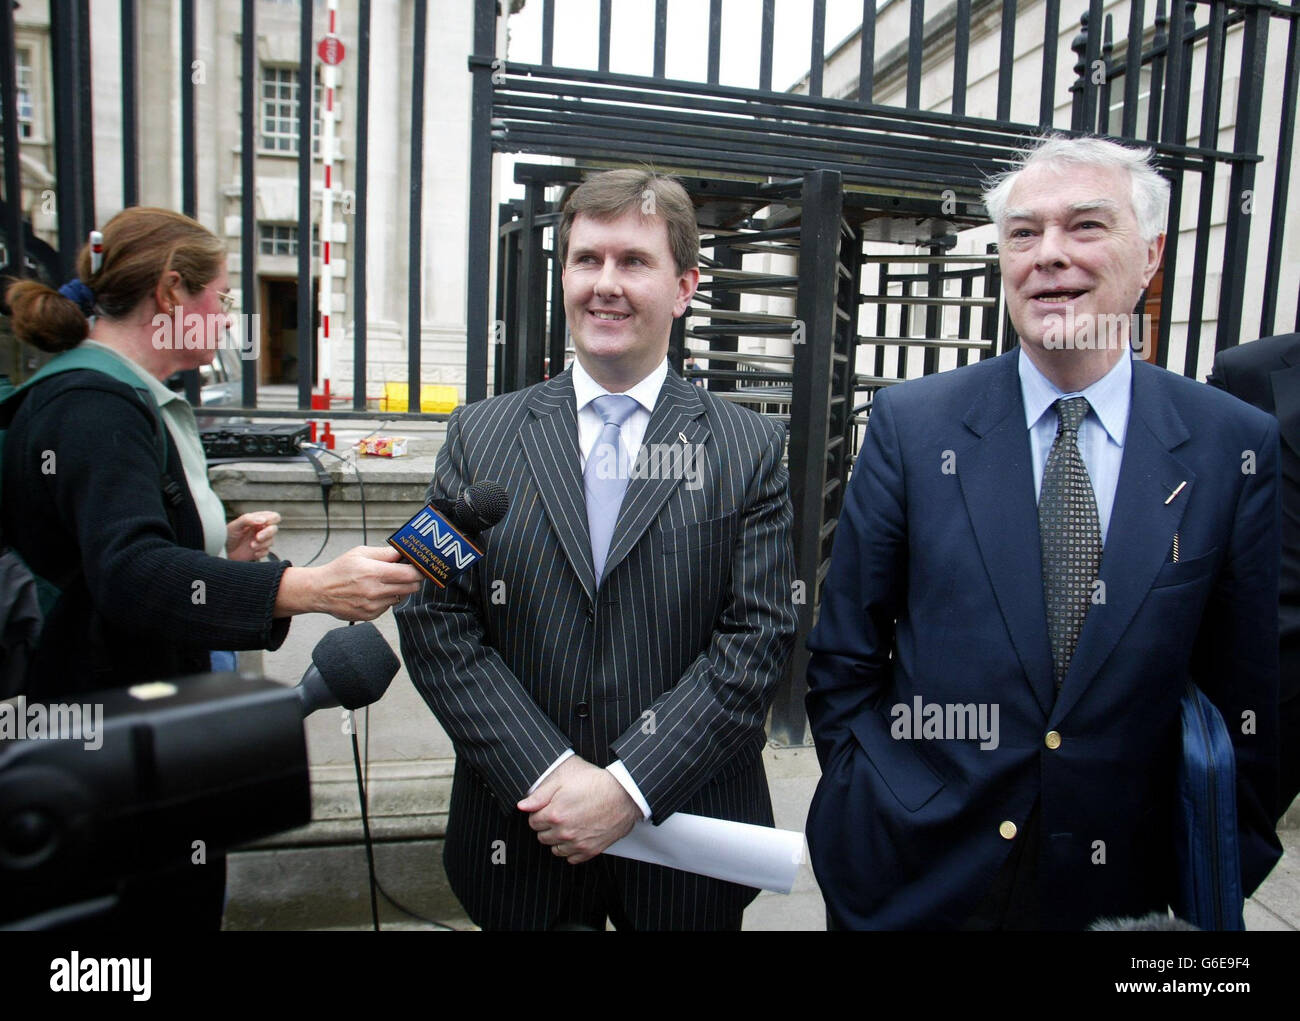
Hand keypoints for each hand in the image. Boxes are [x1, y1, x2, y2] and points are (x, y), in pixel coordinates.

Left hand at [226, 511, 280, 560]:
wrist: (222, 551)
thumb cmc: (227, 535)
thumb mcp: (235, 525)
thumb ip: (248, 519)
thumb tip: (263, 520)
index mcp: (257, 520)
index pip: (273, 517)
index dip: (272, 519)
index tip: (263, 523)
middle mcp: (261, 530)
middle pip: (274, 529)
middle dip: (267, 533)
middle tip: (257, 537)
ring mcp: (261, 541)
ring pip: (271, 541)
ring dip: (262, 544)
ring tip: (251, 545)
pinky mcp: (259, 551)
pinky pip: (267, 552)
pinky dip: (261, 552)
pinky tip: (253, 553)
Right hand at [276, 545, 423, 619]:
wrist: (320, 591)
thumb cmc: (339, 570)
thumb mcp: (360, 553)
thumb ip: (385, 553)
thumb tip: (404, 552)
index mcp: (374, 572)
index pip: (410, 574)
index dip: (419, 570)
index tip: (420, 567)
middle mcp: (375, 591)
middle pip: (411, 587)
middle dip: (413, 580)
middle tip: (406, 573)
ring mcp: (373, 606)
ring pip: (401, 597)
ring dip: (399, 589)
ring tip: (384, 582)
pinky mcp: (370, 615)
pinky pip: (388, 606)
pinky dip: (387, 599)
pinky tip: (374, 592)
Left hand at [516, 756, 639, 863]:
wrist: (624, 794)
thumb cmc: (596, 784)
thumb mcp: (564, 780)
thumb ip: (540, 794)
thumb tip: (522, 805)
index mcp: (554, 814)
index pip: (533, 822)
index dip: (540, 813)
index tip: (548, 808)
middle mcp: (563, 832)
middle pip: (542, 837)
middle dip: (547, 826)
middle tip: (560, 814)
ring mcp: (577, 843)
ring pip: (555, 849)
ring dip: (558, 839)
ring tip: (569, 825)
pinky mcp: (590, 850)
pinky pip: (571, 858)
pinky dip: (571, 849)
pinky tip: (577, 836)